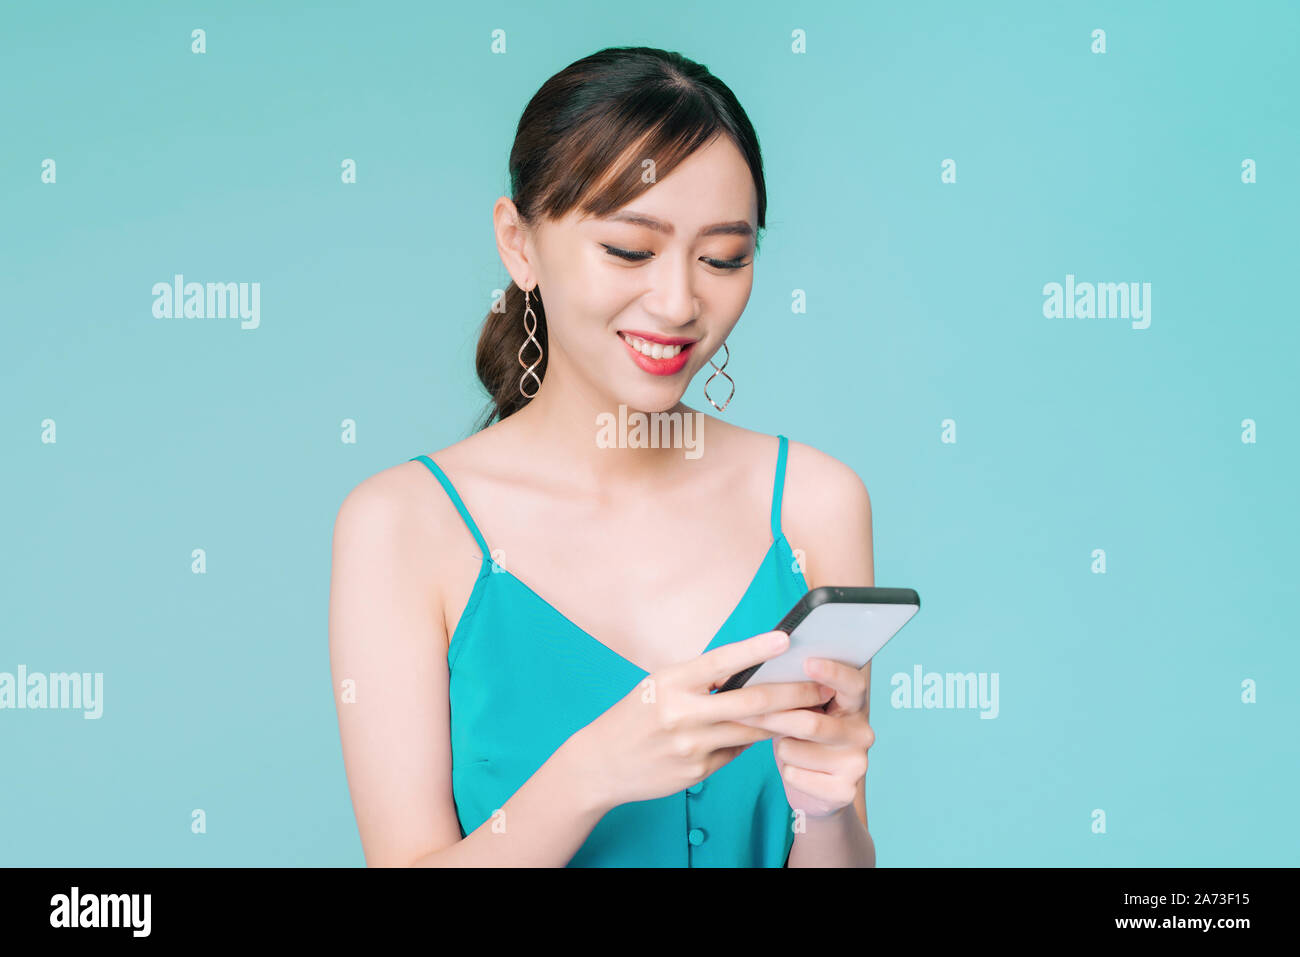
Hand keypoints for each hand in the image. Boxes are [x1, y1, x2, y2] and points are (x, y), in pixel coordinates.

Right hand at [564, 631, 833, 811]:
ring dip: (786, 720)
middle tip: (823, 687)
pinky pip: (736, 752)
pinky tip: (766, 733)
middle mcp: (682, 714)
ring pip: (752, 731)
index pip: (720, 662)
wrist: (600, 763)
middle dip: (793, 694)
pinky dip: (752, 740)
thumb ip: (700, 679)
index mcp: (671, 682)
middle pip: (751, 702)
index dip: (755, 649)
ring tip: (814, 710)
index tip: (786, 639)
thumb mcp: (659, 685)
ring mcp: (691, 747)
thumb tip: (750, 671)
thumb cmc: (635, 715)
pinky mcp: (698, 772)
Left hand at [737, 656, 873, 819]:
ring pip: (795, 750)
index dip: (831, 671)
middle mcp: (862, 733)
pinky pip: (795, 775)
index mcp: (855, 705)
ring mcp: (857, 764)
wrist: (817, 791)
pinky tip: (796, 771)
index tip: (807, 661)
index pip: (852, 683)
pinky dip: (786, 771)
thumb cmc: (803, 739)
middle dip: (774, 717)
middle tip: (744, 709)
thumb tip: (765, 675)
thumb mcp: (803, 712)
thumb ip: (797, 696)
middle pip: (811, 723)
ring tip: (786, 746)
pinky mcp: (844, 791)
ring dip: (780, 747)